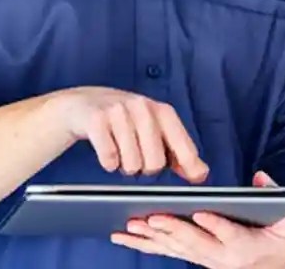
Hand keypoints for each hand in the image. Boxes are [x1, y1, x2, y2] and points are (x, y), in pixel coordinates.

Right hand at [54, 87, 208, 182]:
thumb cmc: (125, 121)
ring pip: (131, 165)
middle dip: (145, 169)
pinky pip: (109, 159)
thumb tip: (202, 174)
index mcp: (162, 111)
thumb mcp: (155, 130)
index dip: (188, 166)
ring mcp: (119, 112)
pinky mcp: (97, 120)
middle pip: (155, 163)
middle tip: (137, 158)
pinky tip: (107, 151)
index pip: (184, 146)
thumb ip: (179, 152)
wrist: (82, 104)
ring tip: (121, 152)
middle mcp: (142, 107)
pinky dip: (108, 163)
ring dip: (125, 166)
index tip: (195, 180)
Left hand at [110, 171, 284, 268]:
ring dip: (152, 239)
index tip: (202, 214)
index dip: (216, 225)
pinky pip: (166, 251)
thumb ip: (276, 196)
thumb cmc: (277, 236)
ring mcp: (204, 259)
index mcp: (246, 246)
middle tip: (153, 218)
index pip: (230, 235)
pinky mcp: (192, 257)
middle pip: (195, 244)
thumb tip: (261, 178)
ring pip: (175, 249)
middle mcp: (221, 257)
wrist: (270, 264)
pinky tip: (125, 236)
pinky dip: (144, 244)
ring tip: (131, 226)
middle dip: (173, 230)